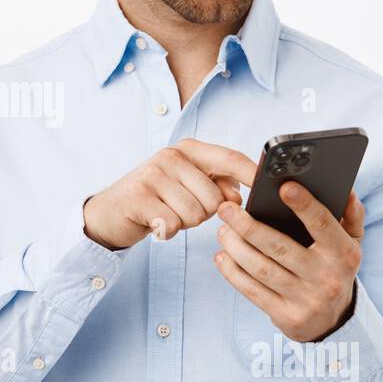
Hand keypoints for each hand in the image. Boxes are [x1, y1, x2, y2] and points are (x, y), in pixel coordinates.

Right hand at [83, 138, 256, 250]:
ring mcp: (153, 174)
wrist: (109, 212)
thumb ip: (218, 185)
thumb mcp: (188, 185)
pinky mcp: (139, 196)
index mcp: (189, 149)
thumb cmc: (157, 199)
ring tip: (166, 214)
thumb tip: (240, 197)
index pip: (231, 158)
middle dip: (205, 214)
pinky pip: (173, 223)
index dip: (253, 175)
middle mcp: (171, 156)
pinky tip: (155, 224)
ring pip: (196, 214)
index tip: (273, 189)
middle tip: (182, 210)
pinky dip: (167, 231)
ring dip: (184, 223)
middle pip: (216, 198)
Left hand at [213, 181, 365, 341]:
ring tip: (222, 231)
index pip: (322, 224)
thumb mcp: (352, 244)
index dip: (304, 205)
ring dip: (236, 247)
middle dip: (248, 226)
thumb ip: (351, 216)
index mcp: (343, 253)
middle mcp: (326, 277)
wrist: (333, 320)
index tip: (284, 187)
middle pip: (280, 247)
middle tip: (226, 209)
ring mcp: (306, 299)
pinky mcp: (286, 316)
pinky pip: (253, 291)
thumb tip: (346, 191)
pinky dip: (233, 272)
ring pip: (262, 269)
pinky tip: (222, 256)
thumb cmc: (335, 270)